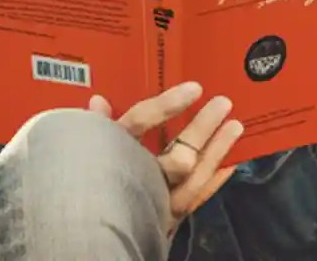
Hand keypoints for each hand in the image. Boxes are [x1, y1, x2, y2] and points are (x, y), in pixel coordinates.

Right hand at [88, 82, 243, 235]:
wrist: (87, 228)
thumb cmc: (86, 181)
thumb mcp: (81, 149)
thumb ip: (95, 127)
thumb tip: (98, 101)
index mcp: (115, 154)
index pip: (141, 124)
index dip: (167, 106)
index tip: (194, 89)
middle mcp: (140, 181)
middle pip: (176, 156)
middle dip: (201, 130)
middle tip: (223, 104)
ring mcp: (158, 202)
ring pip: (193, 179)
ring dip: (216, 151)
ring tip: (235, 127)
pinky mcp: (169, 216)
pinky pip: (197, 197)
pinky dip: (214, 180)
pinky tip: (232, 163)